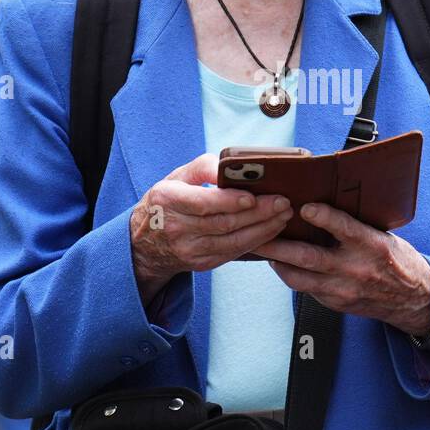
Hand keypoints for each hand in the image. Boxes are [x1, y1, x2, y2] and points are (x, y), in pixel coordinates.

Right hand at [130, 152, 293, 304]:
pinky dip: (256, 242)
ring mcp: (189, 250)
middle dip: (258, 213)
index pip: (202, 203)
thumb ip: (203, 167)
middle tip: (283, 202)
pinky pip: (233, 253)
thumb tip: (230, 165)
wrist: (145, 242)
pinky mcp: (201, 263)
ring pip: (232, 241)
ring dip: (263, 229)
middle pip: (223, 223)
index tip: (254, 196)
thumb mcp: (177, 177)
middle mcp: (176, 228)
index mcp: (168, 200)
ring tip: (284, 215)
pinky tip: (272, 230)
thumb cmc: (168, 201)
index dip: (229, 201)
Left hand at [251, 202, 429, 334]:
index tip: (305, 207)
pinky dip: (290, 275)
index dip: (323, 217)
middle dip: (278, 245)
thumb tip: (323, 207)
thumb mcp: (384, 237)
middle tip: (259, 233)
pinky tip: (281, 263)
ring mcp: (343, 290)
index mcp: (372, 246)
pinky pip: (305, 289)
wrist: (414, 300)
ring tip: (262, 248)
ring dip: (277, 262)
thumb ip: (356, 226)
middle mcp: (356, 269)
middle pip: (308, 257)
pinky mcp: (335, 303)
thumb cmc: (398, 262)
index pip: (344, 228)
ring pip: (299, 277)